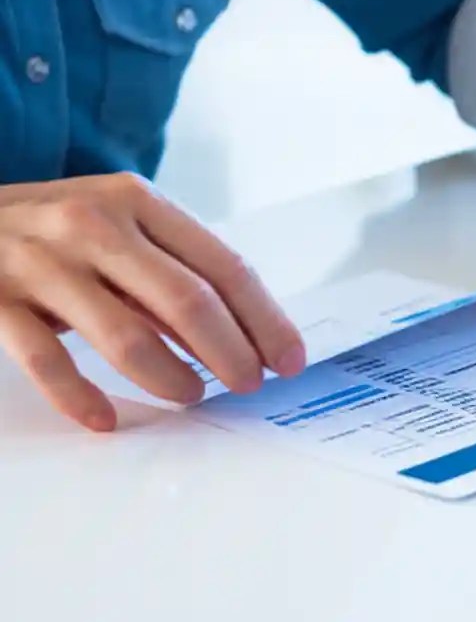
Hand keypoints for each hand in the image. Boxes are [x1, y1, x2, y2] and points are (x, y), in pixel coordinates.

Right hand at [0, 173, 304, 430]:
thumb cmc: (50, 236)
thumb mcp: (115, 235)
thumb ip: (170, 278)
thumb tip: (242, 340)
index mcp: (137, 202)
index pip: (224, 266)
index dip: (265, 319)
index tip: (289, 359)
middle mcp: (92, 222)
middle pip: (188, 300)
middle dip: (231, 352)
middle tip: (249, 385)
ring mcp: (40, 260)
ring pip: (126, 335)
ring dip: (169, 377)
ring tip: (190, 396)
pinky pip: (48, 360)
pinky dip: (82, 396)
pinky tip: (106, 419)